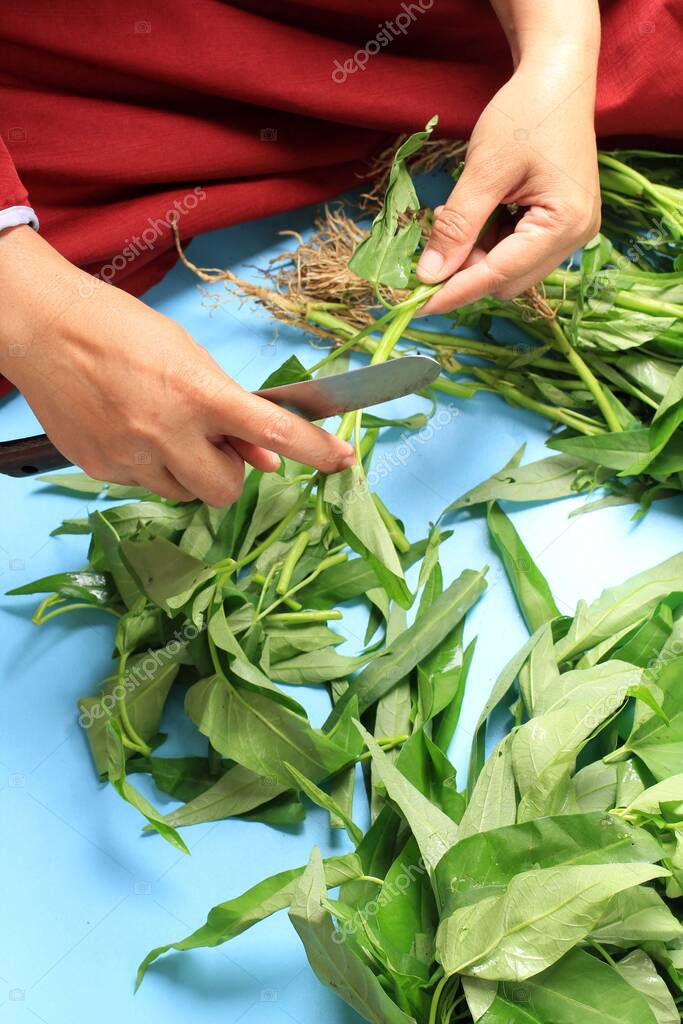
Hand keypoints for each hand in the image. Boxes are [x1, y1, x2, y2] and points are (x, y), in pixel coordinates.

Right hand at [0, 227, 354, 503]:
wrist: (44, 328)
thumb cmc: (121, 330)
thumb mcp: (189, 357)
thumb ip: (230, 410)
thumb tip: (266, 455)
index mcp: (196, 391)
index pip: (272, 430)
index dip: (314, 450)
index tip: (343, 459)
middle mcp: (165, 431)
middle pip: (226, 492)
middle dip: (230, 475)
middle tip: (215, 445)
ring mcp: (129, 457)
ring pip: (185, 495)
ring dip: (190, 473)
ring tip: (164, 430)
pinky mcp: (101, 469)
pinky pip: (146, 486)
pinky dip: (151, 468)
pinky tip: (130, 430)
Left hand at [416, 53, 600, 314]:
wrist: (557, 76)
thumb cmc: (526, 113)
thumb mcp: (485, 169)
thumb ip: (458, 226)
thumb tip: (429, 276)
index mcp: (565, 224)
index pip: (500, 274)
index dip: (456, 291)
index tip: (418, 305)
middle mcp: (577, 237)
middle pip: (507, 280)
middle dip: (467, 269)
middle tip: (436, 237)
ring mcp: (572, 232)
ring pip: (510, 270)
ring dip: (476, 256)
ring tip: (457, 215)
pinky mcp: (561, 225)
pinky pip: (517, 252)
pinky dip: (490, 243)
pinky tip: (478, 213)